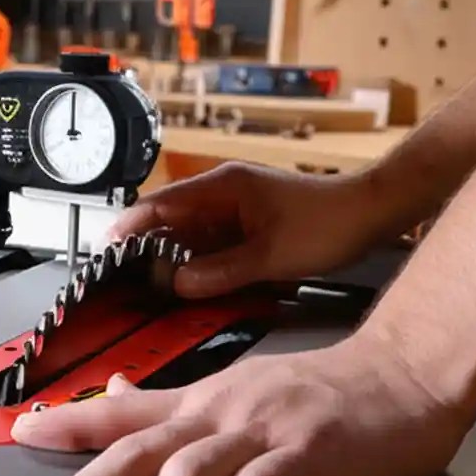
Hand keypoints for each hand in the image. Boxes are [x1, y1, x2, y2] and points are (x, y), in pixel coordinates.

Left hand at [6, 336, 469, 475]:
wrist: (402, 374)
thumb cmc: (320, 393)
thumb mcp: (236, 389)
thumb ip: (176, 407)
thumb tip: (120, 405)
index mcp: (201, 401)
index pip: (120, 412)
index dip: (67, 424)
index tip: (20, 433)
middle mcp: (219, 414)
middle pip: (131, 455)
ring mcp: (260, 434)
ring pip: (183, 475)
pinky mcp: (305, 458)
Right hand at [108, 163, 389, 297]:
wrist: (369, 214)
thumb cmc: (326, 224)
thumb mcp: (269, 256)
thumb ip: (219, 272)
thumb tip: (176, 283)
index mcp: (221, 188)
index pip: (160, 204)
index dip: (130, 227)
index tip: (107, 249)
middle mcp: (221, 193)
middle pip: (169, 220)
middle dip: (145, 248)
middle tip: (123, 278)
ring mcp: (233, 209)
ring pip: (188, 234)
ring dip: (171, 258)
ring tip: (150, 287)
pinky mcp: (245, 225)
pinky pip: (209, 243)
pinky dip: (196, 262)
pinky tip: (189, 284)